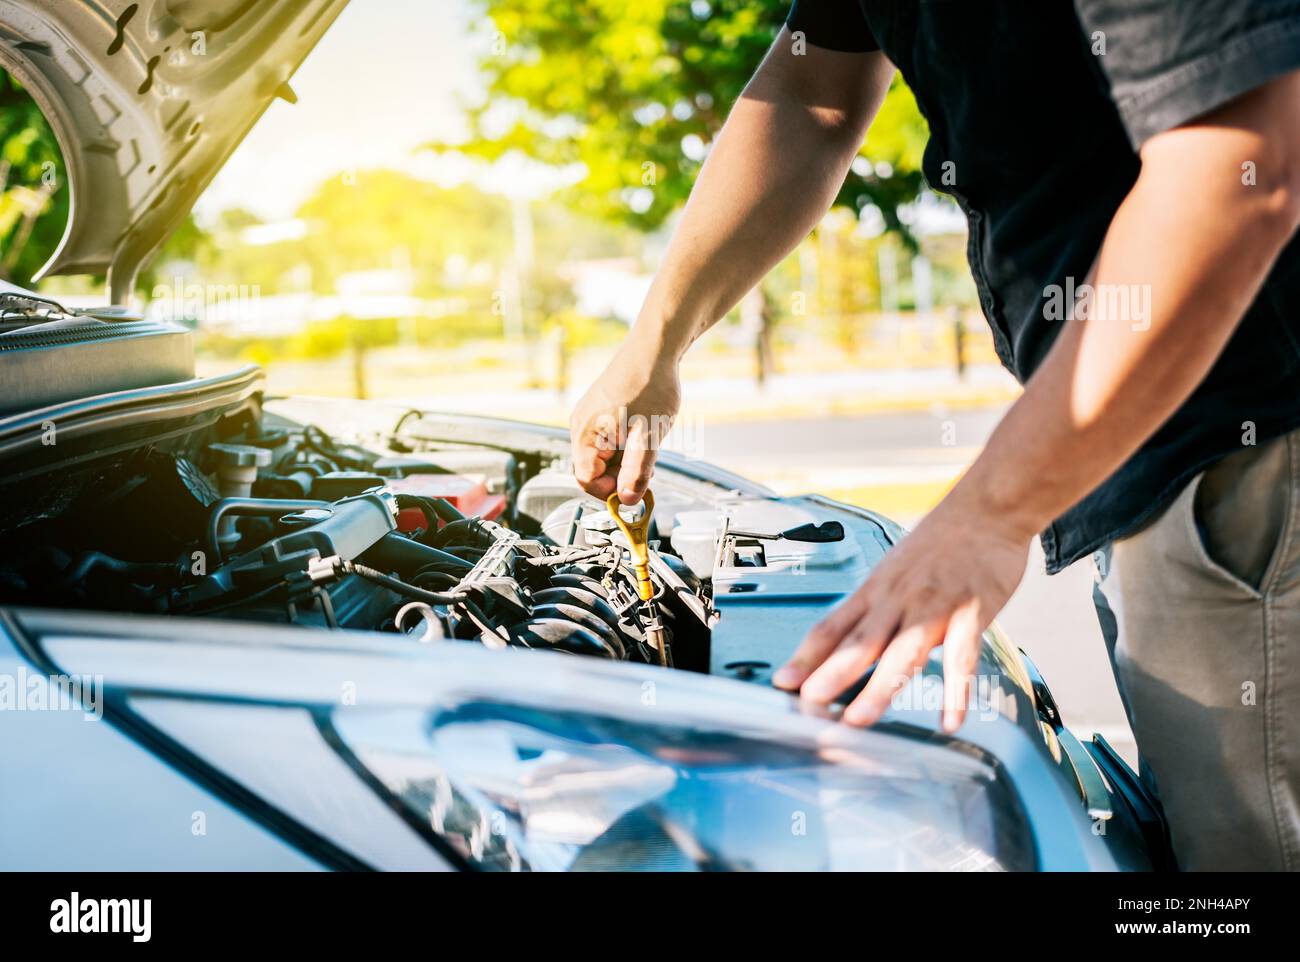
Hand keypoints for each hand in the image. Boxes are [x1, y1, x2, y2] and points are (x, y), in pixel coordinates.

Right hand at [570, 346, 680, 504]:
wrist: (655, 348)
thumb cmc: (650, 386)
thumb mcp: (647, 437)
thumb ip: (636, 472)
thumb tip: (627, 500)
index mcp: (584, 435)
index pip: (586, 481)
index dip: (612, 490)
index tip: (636, 486)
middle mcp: (580, 426)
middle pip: (594, 470)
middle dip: (621, 474)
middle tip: (648, 465)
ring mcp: (589, 417)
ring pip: (603, 455)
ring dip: (626, 459)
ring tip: (648, 443)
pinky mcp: (599, 410)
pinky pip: (607, 440)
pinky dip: (625, 444)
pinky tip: (643, 431)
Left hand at [772, 496, 1031, 731]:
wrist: (986, 509)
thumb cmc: (938, 544)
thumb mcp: (894, 570)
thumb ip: (874, 609)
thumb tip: (846, 642)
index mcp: (876, 590)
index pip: (833, 626)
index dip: (806, 655)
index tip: (782, 682)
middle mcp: (898, 599)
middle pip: (860, 641)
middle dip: (832, 674)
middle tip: (809, 703)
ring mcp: (934, 606)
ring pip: (902, 653)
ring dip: (879, 688)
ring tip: (859, 720)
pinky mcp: (972, 611)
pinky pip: (963, 658)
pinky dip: (956, 692)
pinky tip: (949, 721)